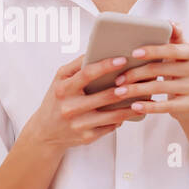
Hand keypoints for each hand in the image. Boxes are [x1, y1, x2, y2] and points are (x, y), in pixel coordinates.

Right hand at [27, 52, 149, 149]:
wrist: (45, 132)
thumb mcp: (59, 80)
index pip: (86, 75)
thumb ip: (76, 65)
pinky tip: (131, 111)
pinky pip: (110, 127)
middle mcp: (70, 108)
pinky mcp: (87, 137)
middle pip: (104, 96)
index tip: (122, 59)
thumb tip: (96, 50)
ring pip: (112, 115)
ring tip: (144, 97)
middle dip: (125, 88)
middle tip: (142, 78)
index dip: (105, 66)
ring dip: (130, 106)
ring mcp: (79, 125)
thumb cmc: (56, 100)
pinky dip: (122, 119)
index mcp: (63, 90)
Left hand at [110, 24, 188, 123]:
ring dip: (136, 90)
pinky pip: (166, 106)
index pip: (171, 49)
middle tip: (118, 79)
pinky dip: (148, 106)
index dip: (153, 51)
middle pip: (161, 69)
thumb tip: (170, 22)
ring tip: (119, 92)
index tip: (133, 53)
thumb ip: (173, 37)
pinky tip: (134, 106)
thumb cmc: (177, 70)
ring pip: (160, 87)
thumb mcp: (177, 53)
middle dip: (136, 74)